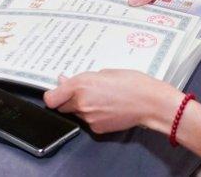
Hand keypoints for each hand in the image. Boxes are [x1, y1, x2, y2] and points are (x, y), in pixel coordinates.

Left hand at [44, 70, 179, 134]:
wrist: (149, 102)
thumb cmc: (132, 82)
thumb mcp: (104, 72)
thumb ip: (82, 79)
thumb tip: (65, 81)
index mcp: (80, 85)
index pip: (51, 98)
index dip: (53, 95)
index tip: (57, 91)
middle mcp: (81, 103)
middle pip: (63, 106)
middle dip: (69, 99)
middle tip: (84, 91)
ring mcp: (88, 118)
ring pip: (77, 113)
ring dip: (83, 106)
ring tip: (102, 97)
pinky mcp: (97, 128)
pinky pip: (89, 121)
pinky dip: (94, 115)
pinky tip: (108, 107)